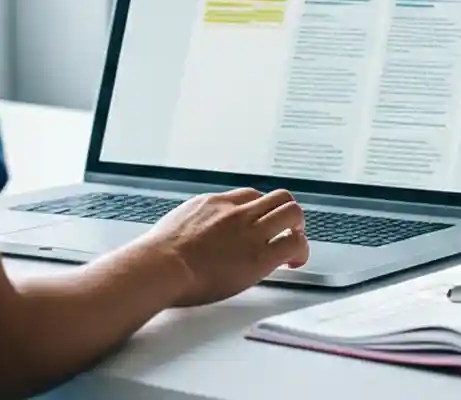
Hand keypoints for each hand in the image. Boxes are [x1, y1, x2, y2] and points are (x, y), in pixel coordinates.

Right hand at [136, 188, 310, 306]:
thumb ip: (193, 224)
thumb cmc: (160, 255)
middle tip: (286, 232)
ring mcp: (251, 231)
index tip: (262, 224)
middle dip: (287, 214)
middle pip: (279, 197)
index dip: (261, 210)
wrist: (162, 265)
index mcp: (216, 203)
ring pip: (293, 213)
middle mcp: (237, 212)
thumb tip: (189, 236)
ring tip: (294, 247)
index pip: (251, 195)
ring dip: (298, 228)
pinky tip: (293, 264)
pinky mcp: (261, 255)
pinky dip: (301, 252)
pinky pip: (294, 244)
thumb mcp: (176, 224)